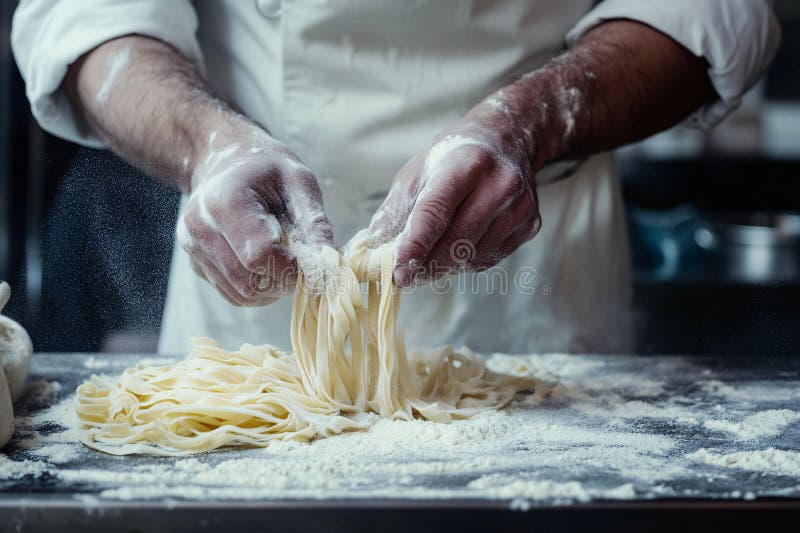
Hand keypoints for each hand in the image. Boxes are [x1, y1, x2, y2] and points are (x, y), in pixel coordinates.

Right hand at [177, 126, 333, 305]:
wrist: (223, 162)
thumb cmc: (265, 168)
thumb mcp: (298, 180)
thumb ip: (315, 221)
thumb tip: (329, 262)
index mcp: (226, 202)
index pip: (260, 256)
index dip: (290, 266)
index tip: (306, 257)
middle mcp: (201, 228)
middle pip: (249, 281)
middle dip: (282, 280)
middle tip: (297, 260)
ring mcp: (194, 249)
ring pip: (241, 294)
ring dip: (271, 288)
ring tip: (281, 259)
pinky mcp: (196, 264)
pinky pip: (232, 294)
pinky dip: (257, 289)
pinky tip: (265, 265)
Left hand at [371, 105, 542, 286]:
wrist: (509, 137)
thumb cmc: (455, 156)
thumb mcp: (418, 170)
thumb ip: (396, 210)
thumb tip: (375, 250)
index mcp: (465, 163)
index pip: (436, 211)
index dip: (415, 245)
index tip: (397, 273)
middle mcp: (499, 183)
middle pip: (456, 241)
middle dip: (425, 265)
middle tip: (404, 274)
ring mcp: (519, 206)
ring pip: (472, 256)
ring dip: (444, 265)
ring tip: (431, 254)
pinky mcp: (530, 224)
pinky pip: (489, 259)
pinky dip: (466, 261)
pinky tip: (458, 244)